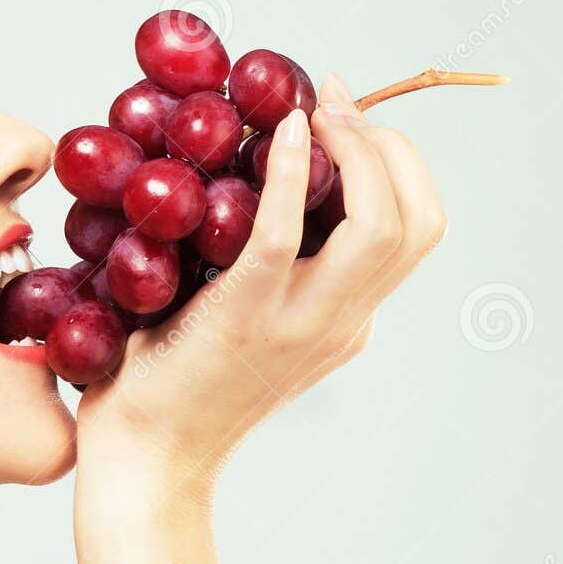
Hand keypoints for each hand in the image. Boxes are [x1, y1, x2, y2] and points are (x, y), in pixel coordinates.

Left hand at [74, 74, 447, 492]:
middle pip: (418, 221)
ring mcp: (300, 322)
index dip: (395, 162)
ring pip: (382, 225)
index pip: (414, 230)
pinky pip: (283, 230)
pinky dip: (290, 170)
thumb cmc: (175, 385)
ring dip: (355, 148)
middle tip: (334, 103)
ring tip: (313, 112)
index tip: (342, 114)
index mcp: (349, 322)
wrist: (143, 460)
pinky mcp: (244, 313)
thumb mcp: (251, 326)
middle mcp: (342, 322)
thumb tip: (256, 185)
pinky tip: (279, 130)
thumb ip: (273, 273)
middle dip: (389, 145)